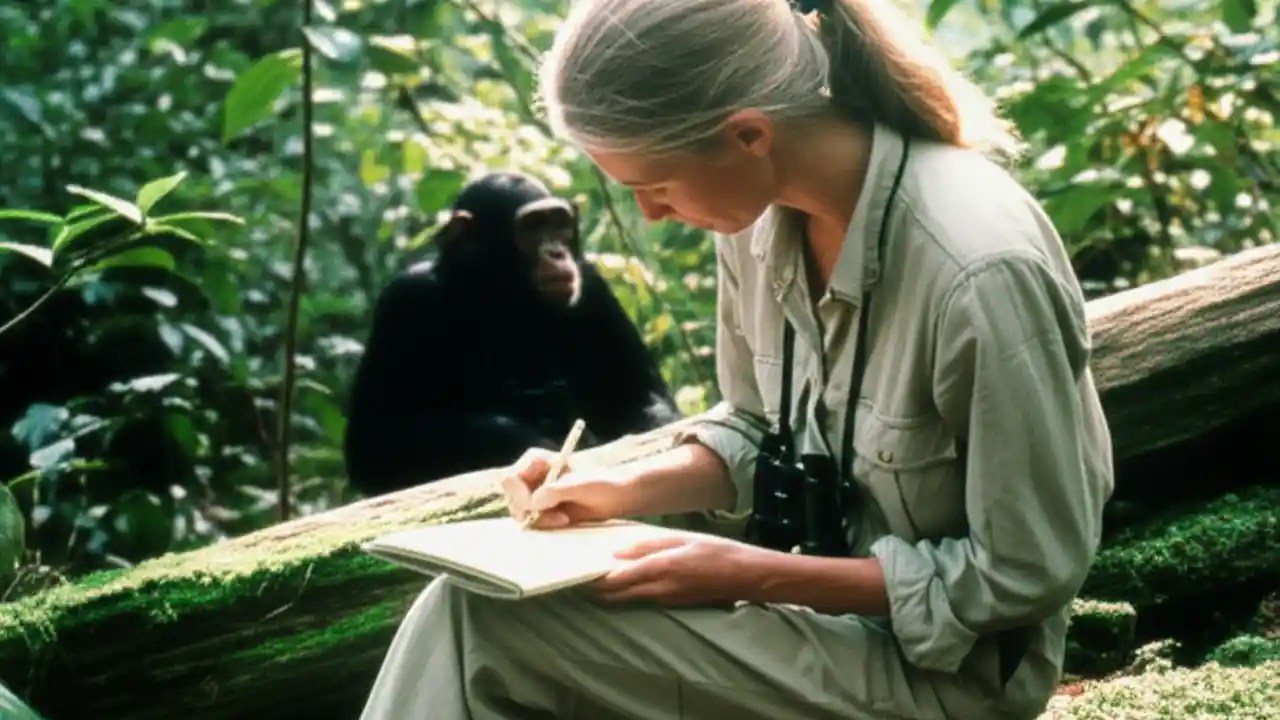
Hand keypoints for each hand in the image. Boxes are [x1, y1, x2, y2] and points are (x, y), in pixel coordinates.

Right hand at [499, 448, 631, 527]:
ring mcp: (536, 495)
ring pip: (521, 514)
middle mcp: (531, 477)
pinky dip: (545, 526)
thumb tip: (534, 503)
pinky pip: (532, 523)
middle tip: (558, 517)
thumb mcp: (581, 484)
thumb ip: (555, 491)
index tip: (533, 507)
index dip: (517, 495)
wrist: (619, 495)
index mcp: (536, 461)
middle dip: (530, 512)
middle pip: (511, 499)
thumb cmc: (603, 482)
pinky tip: (565, 521)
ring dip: (540, 521)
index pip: (510, 479)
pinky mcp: (544, 511)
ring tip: (565, 519)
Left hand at [590, 534, 761, 606]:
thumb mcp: (682, 539)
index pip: (617, 579)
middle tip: (580, 581)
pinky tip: (626, 584)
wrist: (745, 575)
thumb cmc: (716, 550)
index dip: (595, 580)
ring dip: (612, 594)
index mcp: (659, 568)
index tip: (578, 574)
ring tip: (595, 583)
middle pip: (618, 596)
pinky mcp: (674, 604)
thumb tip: (618, 552)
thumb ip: (648, 546)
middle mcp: (659, 589)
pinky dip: (630, 594)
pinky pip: (644, 600)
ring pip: (630, 600)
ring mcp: (666, 600)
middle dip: (597, 591)